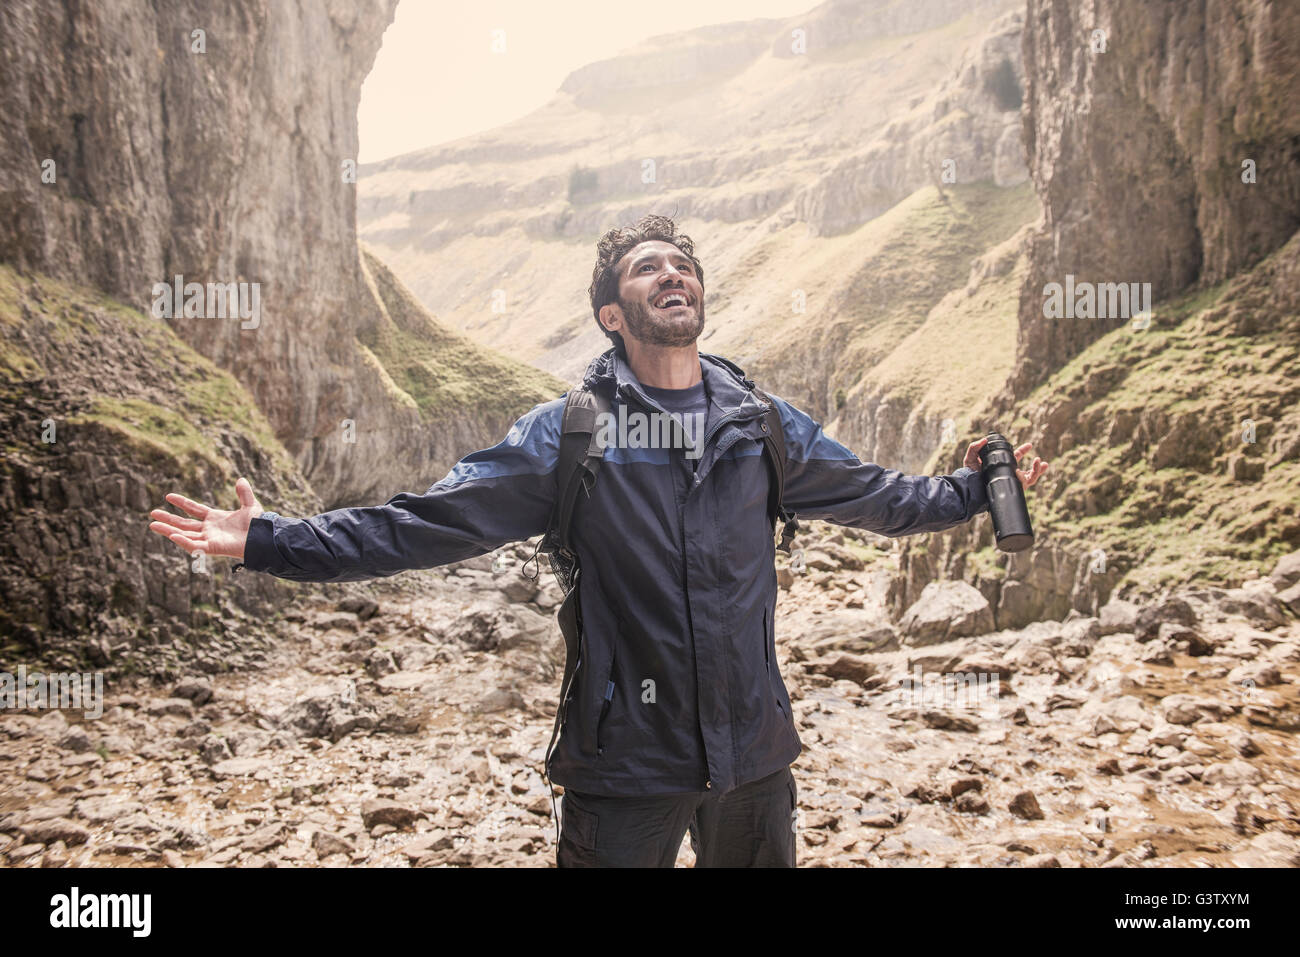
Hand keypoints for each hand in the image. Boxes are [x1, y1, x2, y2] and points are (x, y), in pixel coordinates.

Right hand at [149, 477, 263, 559]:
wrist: (265, 538)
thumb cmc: (259, 525)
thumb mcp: (250, 505)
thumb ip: (244, 493)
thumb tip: (241, 479)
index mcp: (215, 518)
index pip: (194, 509)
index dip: (182, 503)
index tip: (168, 496)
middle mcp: (209, 529)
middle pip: (184, 523)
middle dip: (168, 519)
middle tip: (152, 513)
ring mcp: (209, 539)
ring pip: (184, 535)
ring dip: (168, 530)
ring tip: (152, 525)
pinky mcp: (212, 548)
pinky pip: (194, 546)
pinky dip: (183, 541)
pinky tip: (172, 535)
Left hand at [963, 438, 1048, 489]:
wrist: (970, 487)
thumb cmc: (968, 474)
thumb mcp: (970, 458)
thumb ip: (975, 447)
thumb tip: (985, 439)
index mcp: (1001, 466)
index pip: (1014, 457)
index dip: (1022, 451)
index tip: (1029, 445)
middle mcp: (1008, 474)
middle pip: (1026, 470)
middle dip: (1036, 466)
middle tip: (1041, 461)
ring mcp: (1011, 482)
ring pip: (1030, 478)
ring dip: (1037, 470)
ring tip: (1043, 464)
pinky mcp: (1013, 488)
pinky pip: (1026, 483)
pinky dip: (1031, 475)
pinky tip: (1031, 469)